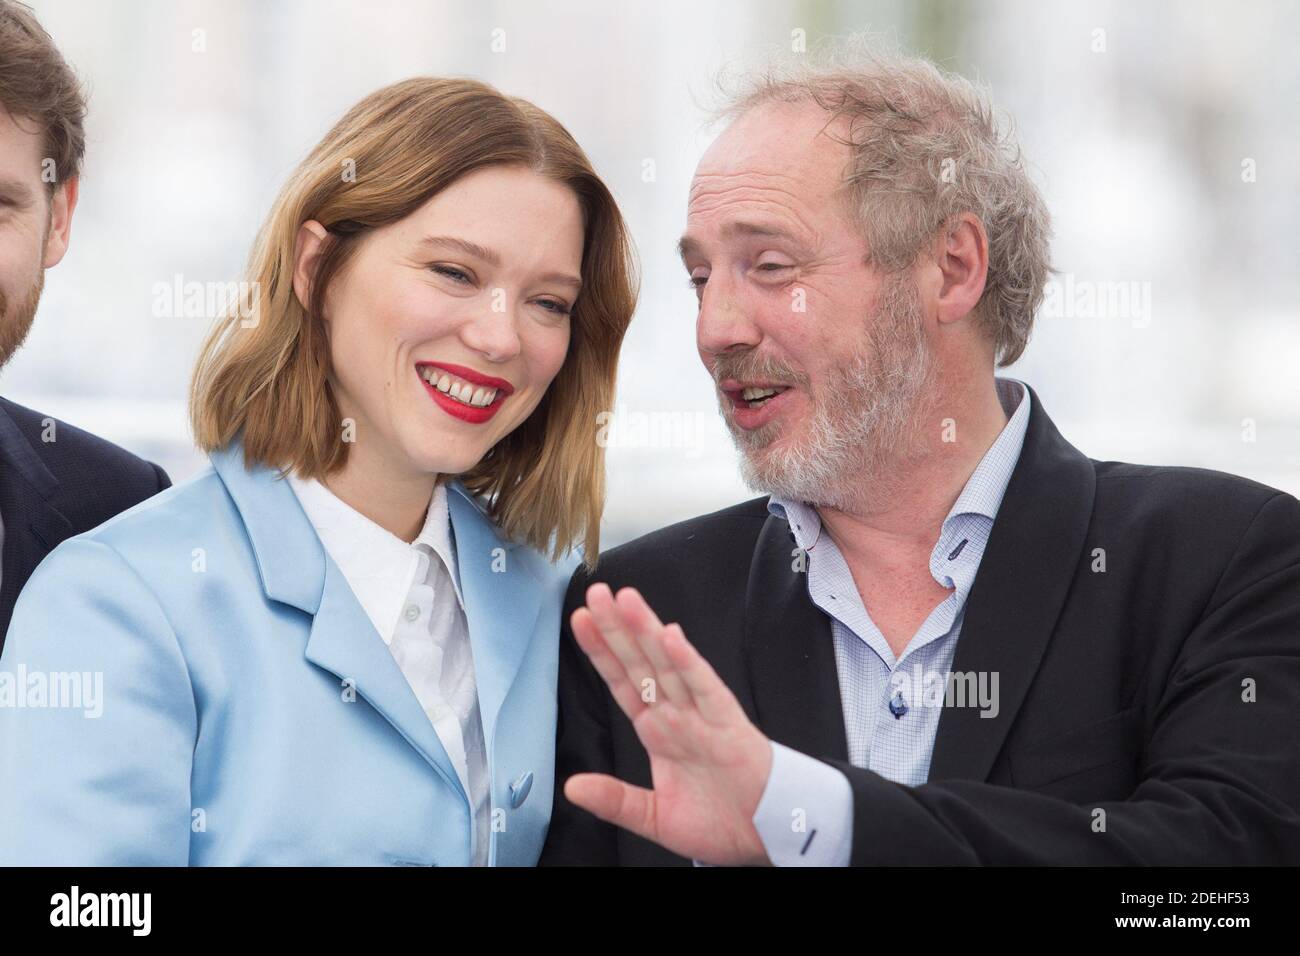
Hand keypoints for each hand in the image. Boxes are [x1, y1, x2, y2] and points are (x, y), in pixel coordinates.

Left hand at [564, 583, 774, 865]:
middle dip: (617, 628)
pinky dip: (688, 662)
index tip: (580, 620)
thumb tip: (571, 787)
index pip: (623, 682)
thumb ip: (615, 800)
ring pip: (668, 665)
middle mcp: (676, 715)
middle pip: (640, 663)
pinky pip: (705, 687)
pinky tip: (671, 637)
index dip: (601, 652)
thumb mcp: (654, 817)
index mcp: (658, 732)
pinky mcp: (728, 722)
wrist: (770, 834)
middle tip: (595, 592)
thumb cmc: (721, 821)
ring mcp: (701, 715)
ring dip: (647, 631)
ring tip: (625, 600)